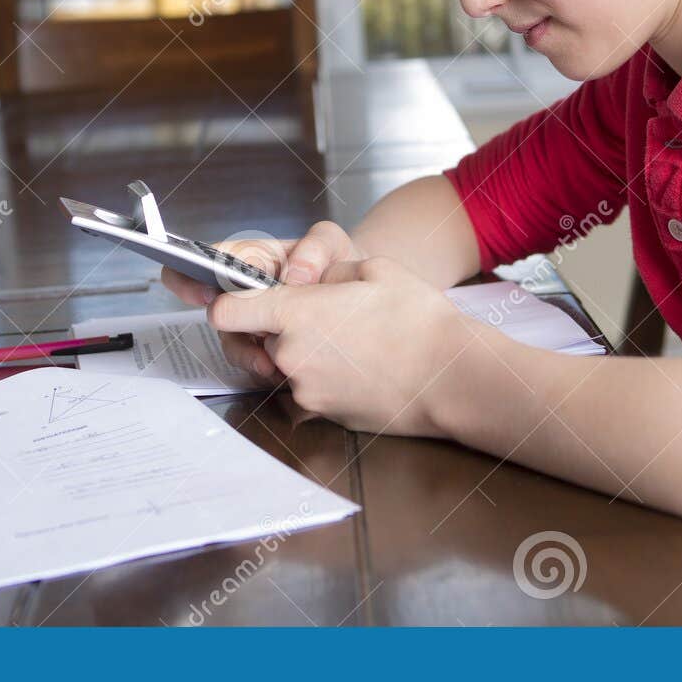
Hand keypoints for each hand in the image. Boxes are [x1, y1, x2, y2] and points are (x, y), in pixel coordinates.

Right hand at [159, 221, 365, 381]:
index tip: (201, 290)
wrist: (362, 292)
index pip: (209, 259)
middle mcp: (248, 291)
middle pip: (217, 307)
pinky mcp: (269, 345)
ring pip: (233, 339)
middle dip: (225, 325)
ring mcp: (256, 319)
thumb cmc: (339, 261)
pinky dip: (262, 367)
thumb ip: (315, 247)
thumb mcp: (332, 242)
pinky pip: (253, 358)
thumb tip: (294, 275)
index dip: (191, 273)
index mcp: (255, 258)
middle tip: (247, 335)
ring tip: (269, 363)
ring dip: (245, 353)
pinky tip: (279, 372)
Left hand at [205, 256, 469, 435]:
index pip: (226, 311)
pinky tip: (359, 364)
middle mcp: (291, 356)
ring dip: (303, 351)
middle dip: (278, 326)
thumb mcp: (374, 268)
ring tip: (350, 340)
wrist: (454, 378)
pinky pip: (309, 387)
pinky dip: (324, 375)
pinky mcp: (324, 413)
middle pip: (259, 338)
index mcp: (296, 314)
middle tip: (322, 314)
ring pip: (286, 364)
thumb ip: (326, 271)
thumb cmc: (420, 321)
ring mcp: (306, 390)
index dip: (228, 302)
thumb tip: (308, 281)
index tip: (240, 298)